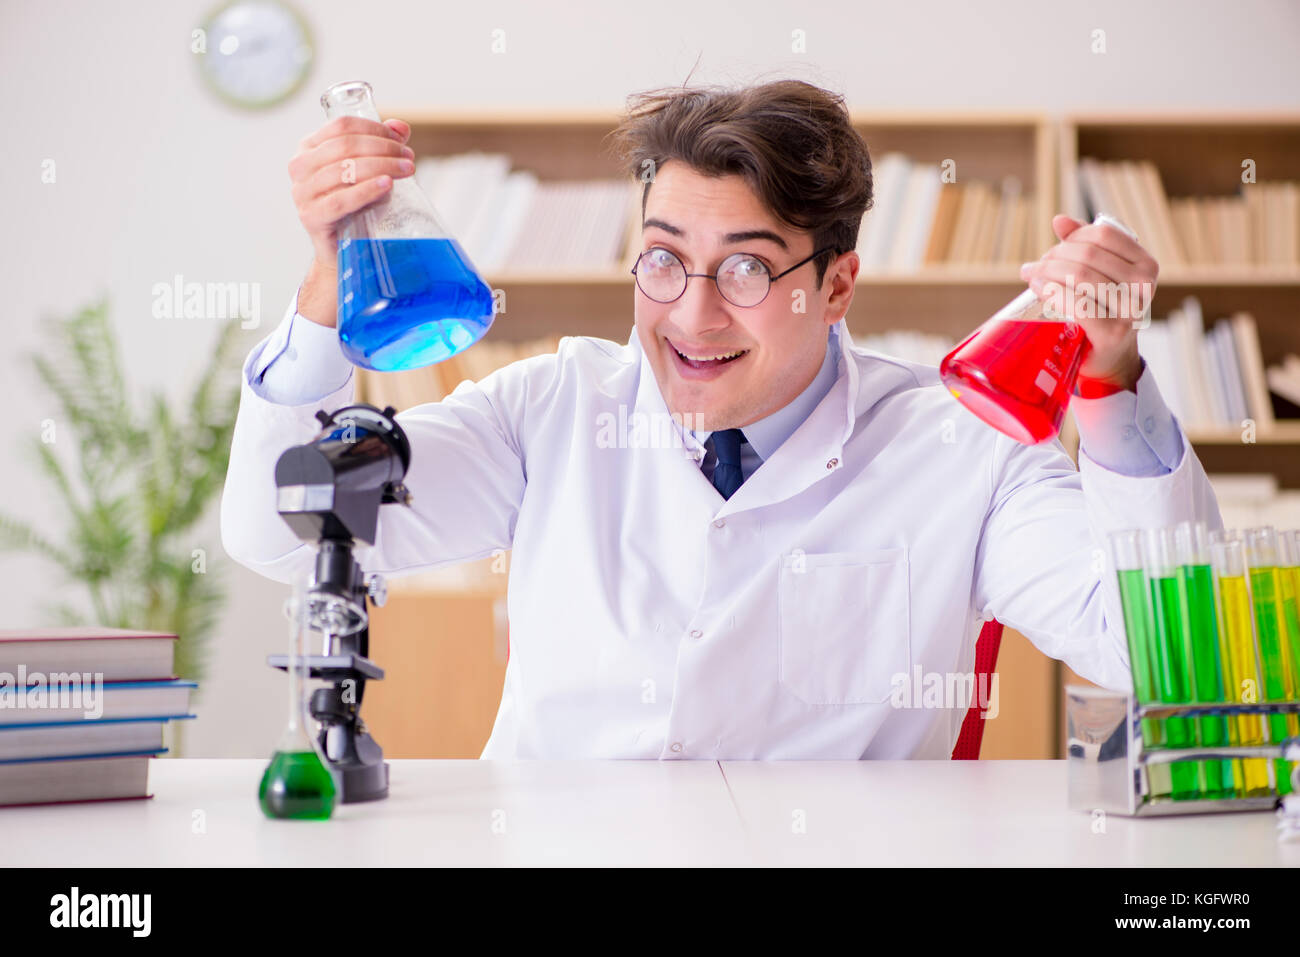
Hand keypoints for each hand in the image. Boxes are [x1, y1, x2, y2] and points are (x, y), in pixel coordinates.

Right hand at [287, 115, 415, 269]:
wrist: (341, 248)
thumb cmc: (356, 205)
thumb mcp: (369, 171)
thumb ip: (382, 146)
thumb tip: (401, 127)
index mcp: (309, 147)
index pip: (342, 126)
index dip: (375, 129)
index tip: (401, 140)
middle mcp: (300, 165)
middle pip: (345, 146)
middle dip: (383, 148)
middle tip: (408, 158)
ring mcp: (302, 192)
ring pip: (345, 170)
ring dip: (381, 166)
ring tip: (406, 170)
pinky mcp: (310, 216)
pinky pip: (341, 200)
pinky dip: (366, 190)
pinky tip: (387, 185)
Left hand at [1020, 214, 1158, 390]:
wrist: (1110, 356)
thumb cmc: (1103, 311)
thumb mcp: (1101, 276)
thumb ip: (1085, 247)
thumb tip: (1060, 220)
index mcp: (1146, 264)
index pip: (1103, 235)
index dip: (1073, 236)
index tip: (1054, 248)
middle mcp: (1144, 285)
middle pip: (1087, 255)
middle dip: (1054, 256)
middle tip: (1036, 265)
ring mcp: (1130, 310)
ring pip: (1079, 276)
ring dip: (1047, 272)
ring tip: (1032, 275)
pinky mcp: (1112, 332)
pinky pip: (1076, 304)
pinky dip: (1052, 292)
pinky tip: (1038, 288)